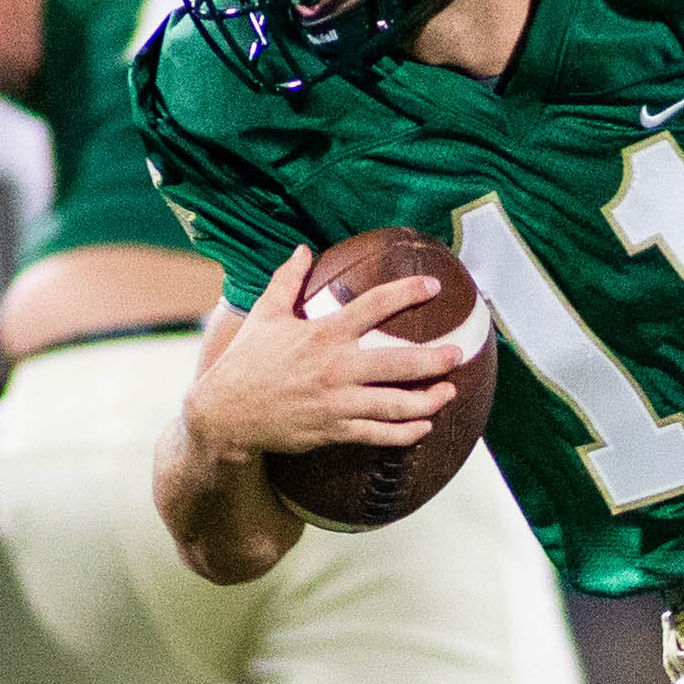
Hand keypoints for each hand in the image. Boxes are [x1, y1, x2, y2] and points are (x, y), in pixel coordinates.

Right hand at [181, 249, 459, 457]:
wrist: (225, 414)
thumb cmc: (246, 362)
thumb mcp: (265, 315)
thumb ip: (287, 281)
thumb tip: (302, 249)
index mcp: (323, 334)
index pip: (375, 306)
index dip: (408, 293)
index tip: (434, 287)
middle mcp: (336, 367)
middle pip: (399, 362)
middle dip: (435, 359)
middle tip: (458, 353)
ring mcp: (337, 402)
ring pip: (396, 404)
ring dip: (429, 400)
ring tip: (450, 392)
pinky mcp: (334, 430)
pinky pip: (379, 434)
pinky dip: (405, 433)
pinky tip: (424, 426)